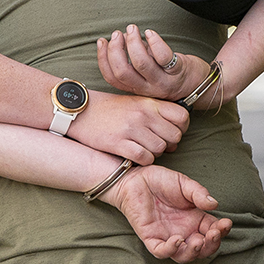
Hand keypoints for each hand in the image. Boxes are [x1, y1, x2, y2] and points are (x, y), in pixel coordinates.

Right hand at [68, 90, 188, 164]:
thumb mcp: (135, 102)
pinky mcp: (119, 143)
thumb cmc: (109, 109)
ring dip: (155, 153)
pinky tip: (136, 156)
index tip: (172, 132)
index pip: (182, 116)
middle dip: (169, 144)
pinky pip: (144, 158)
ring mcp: (131, 129)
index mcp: (149, 103)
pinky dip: (143, 161)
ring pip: (160, 149)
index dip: (181, 128)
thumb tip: (175, 128)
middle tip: (158, 144)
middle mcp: (143, 114)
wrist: (81, 110)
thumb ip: (155, 111)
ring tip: (144, 149)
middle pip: (174, 136)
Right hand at [97, 24, 209, 100]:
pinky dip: (155, 42)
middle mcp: (148, 89)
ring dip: (133, 43)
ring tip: (132, 29)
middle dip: (115, 50)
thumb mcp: (149, 75)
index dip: (103, 59)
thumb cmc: (171, 77)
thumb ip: (134, 61)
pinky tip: (150, 33)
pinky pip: (164, 57)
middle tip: (117, 34)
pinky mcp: (179, 71)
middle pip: (123, 72)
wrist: (202, 87)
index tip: (102, 41)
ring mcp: (164, 82)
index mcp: (137, 90)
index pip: (113, 78)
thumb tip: (121, 38)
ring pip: (141, 63)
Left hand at [99, 164, 231, 261]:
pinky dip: (170, 250)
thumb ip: (198, 193)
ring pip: (183, 256)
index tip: (226, 223)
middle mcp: (183, 231)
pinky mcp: (150, 238)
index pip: (213, 231)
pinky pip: (161, 251)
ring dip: (194, 252)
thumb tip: (214, 204)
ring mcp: (167, 236)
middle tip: (214, 234)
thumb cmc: (160, 181)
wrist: (136, 178)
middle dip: (211, 245)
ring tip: (199, 241)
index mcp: (195, 220)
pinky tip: (177, 239)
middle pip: (202, 249)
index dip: (221, 230)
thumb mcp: (184, 183)